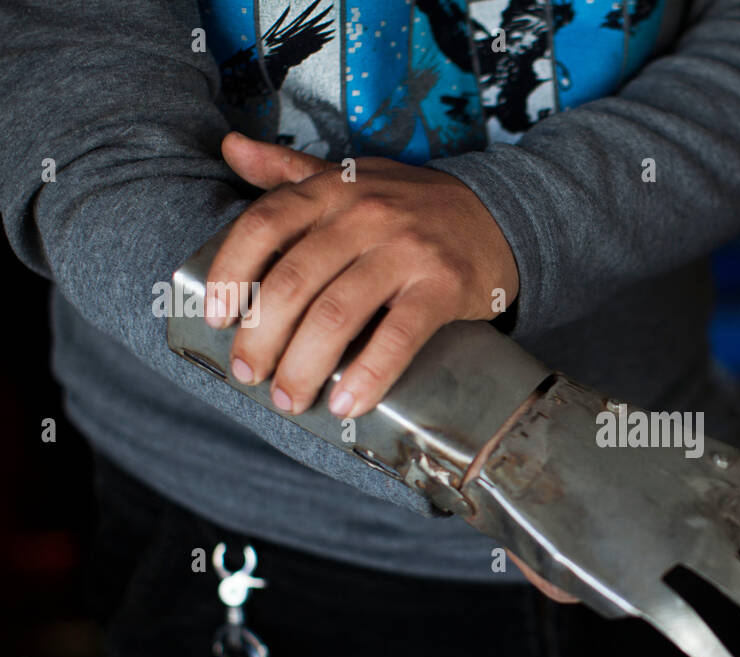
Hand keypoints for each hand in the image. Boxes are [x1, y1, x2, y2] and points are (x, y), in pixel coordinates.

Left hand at [207, 131, 518, 418]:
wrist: (500, 214)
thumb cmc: (412, 205)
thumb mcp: (351, 176)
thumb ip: (290, 170)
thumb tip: (229, 147)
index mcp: (334, 190)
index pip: (264, 225)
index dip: (232, 273)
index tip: (217, 318)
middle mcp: (366, 215)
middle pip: (294, 282)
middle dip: (262, 338)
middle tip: (250, 375)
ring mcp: (406, 251)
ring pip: (338, 314)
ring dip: (305, 366)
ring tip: (290, 398)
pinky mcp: (443, 287)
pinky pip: (398, 336)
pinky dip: (369, 375)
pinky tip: (348, 403)